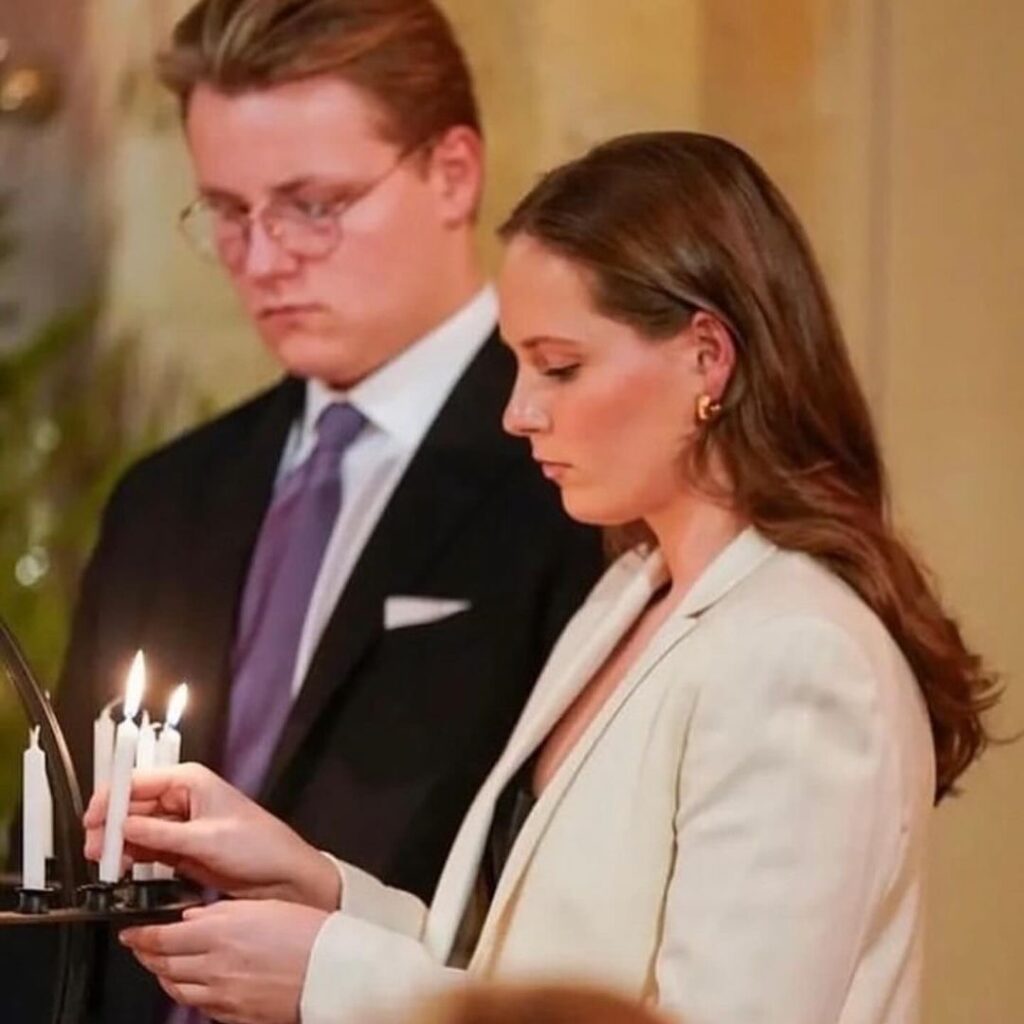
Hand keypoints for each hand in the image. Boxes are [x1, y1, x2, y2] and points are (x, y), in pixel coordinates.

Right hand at [83, 762, 339, 908]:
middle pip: (131, 805)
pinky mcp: (179, 847)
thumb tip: (121, 826)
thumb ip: (161, 834)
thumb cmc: (256, 847)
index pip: (137, 781)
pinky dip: (131, 856)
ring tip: (106, 864)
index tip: (90, 823)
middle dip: (109, 826)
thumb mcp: (206, 839)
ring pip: (135, 828)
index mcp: (190, 781)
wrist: (282, 876)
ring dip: (117, 844)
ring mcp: (179, 823)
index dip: (110, 800)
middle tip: (94, 852)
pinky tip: (122, 869)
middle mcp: (181, 796)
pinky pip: (146, 847)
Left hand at [121, 899, 326, 1023]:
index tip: (131, 932)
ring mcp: (222, 996)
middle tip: (140, 947)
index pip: (164, 937)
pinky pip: (198, 1006)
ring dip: (162, 975)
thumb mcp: (263, 906)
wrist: (333, 970)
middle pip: (164, 964)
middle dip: (147, 955)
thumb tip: (194, 917)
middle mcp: (214, 967)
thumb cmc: (308, 933)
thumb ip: (221, 912)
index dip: (141, 936)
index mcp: (220, 933)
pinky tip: (190, 985)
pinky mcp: (233, 1016)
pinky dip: (186, 993)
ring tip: (160, 965)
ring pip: (175, 988)